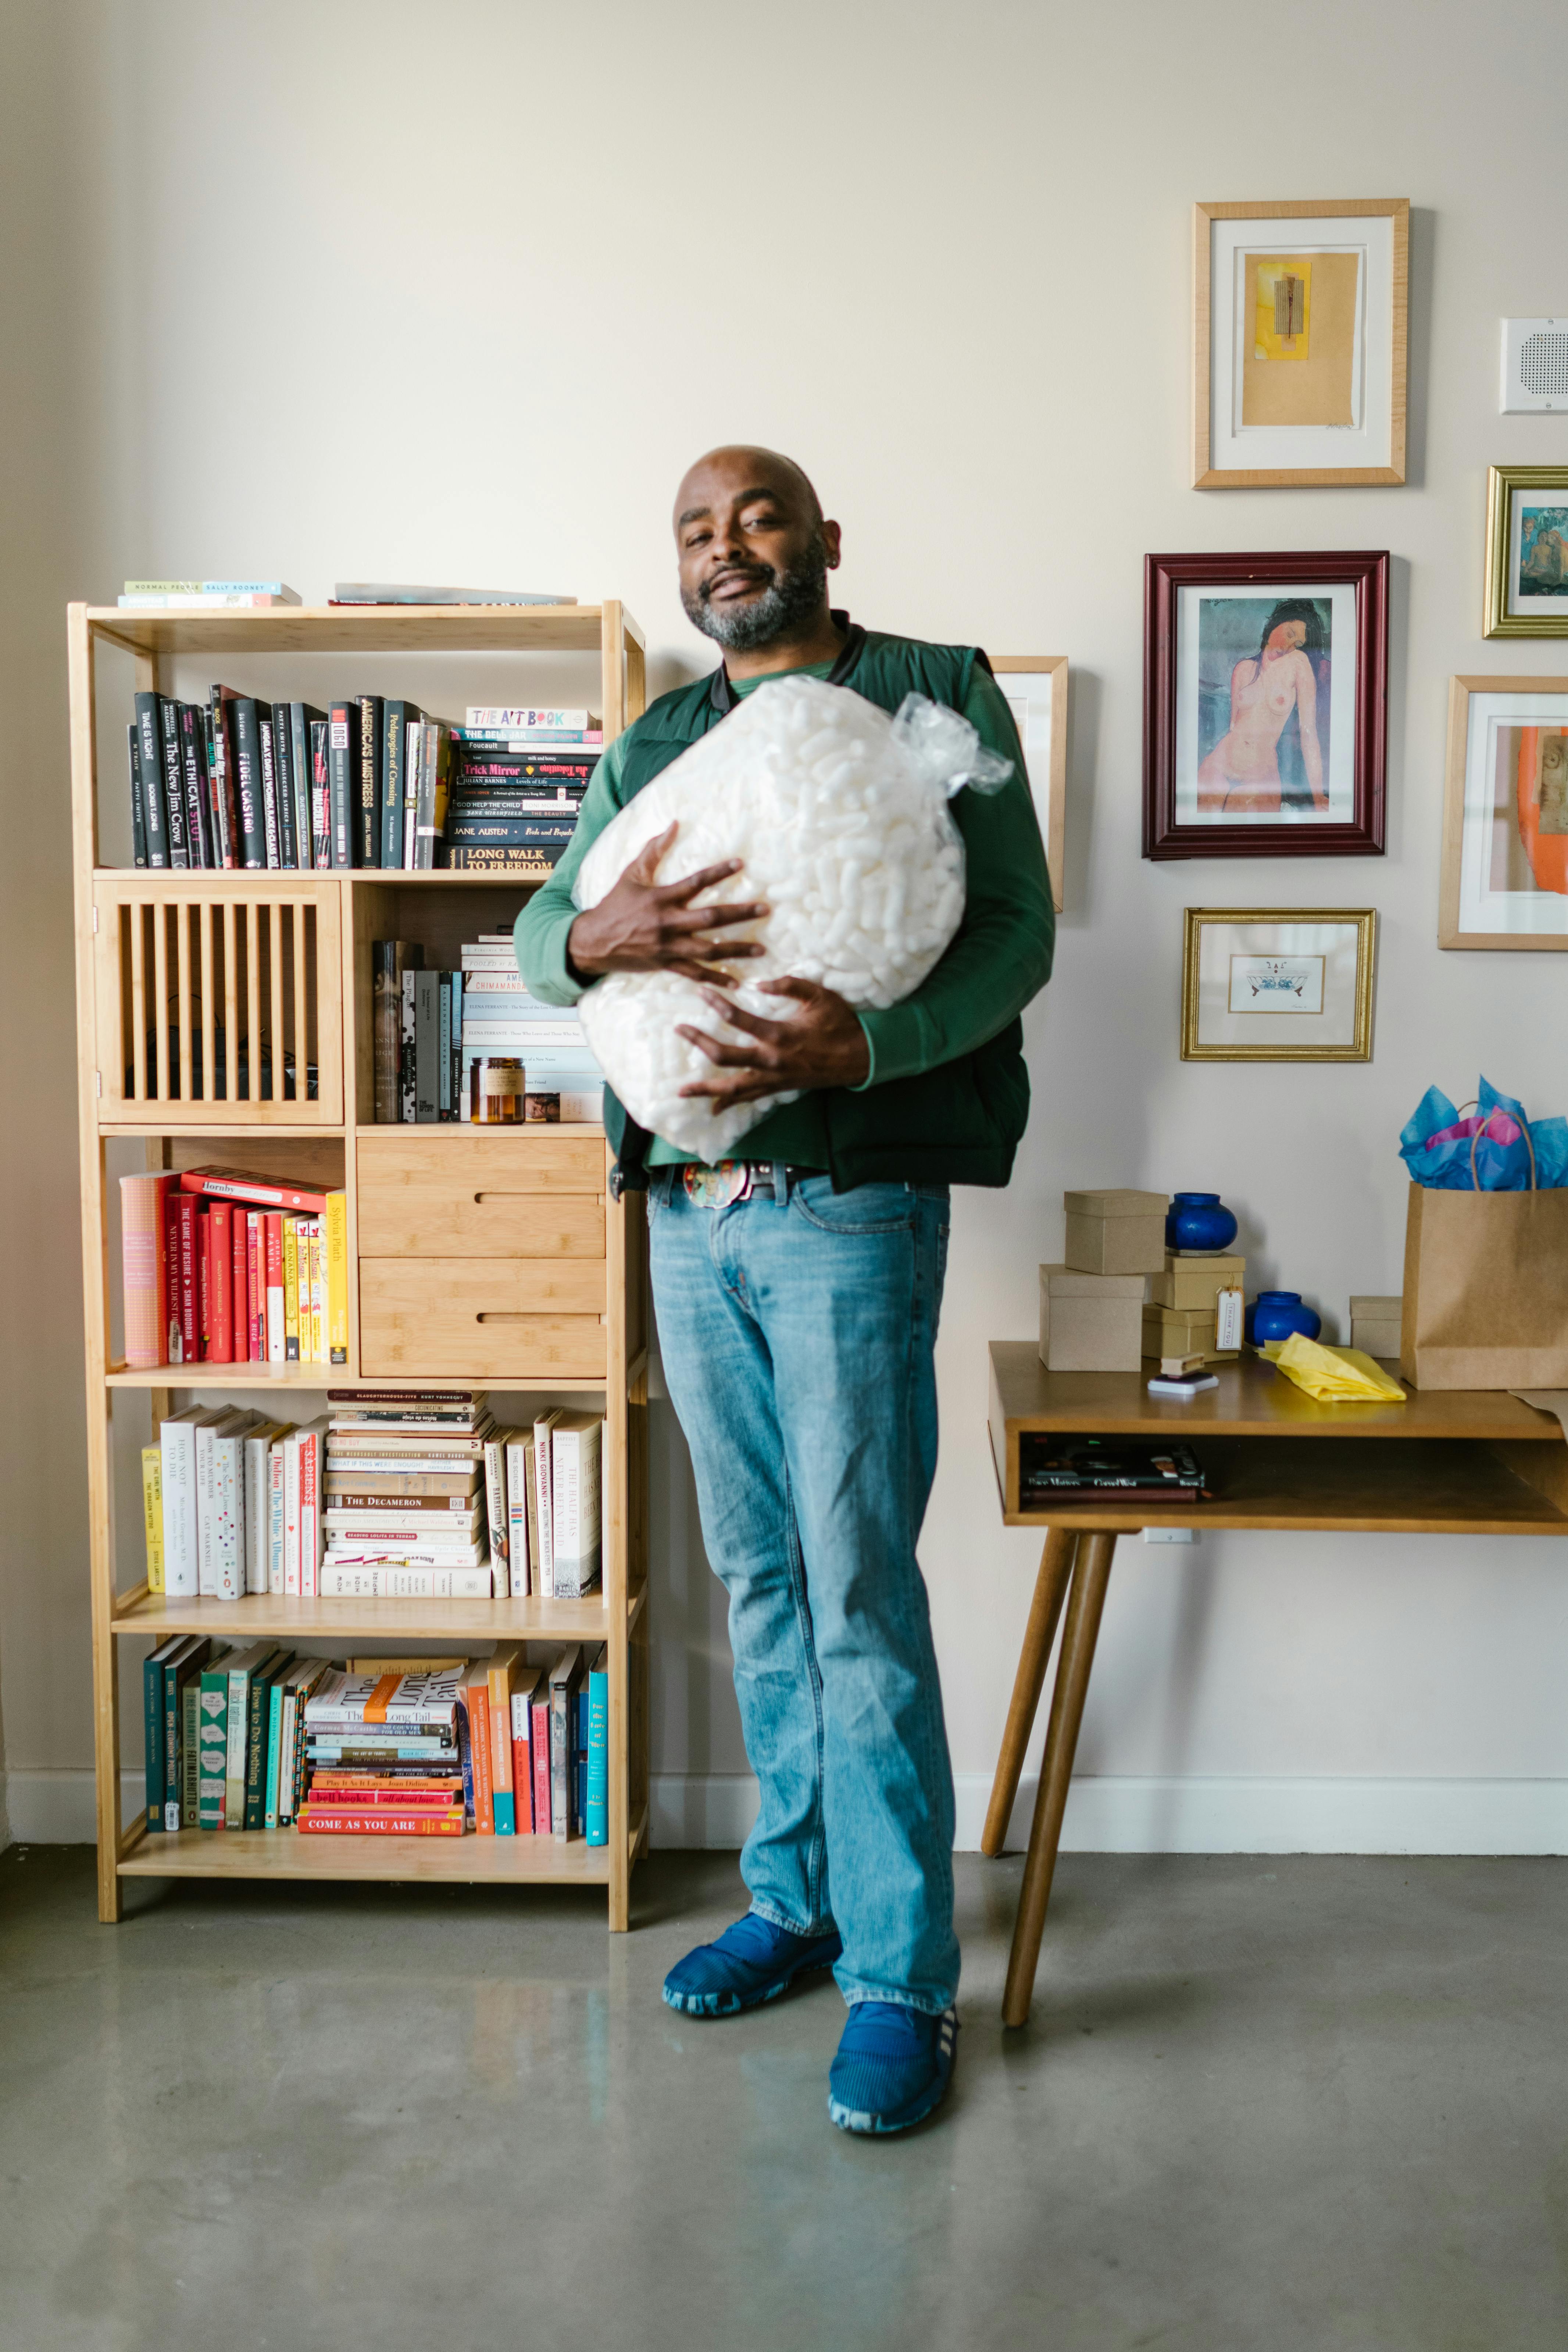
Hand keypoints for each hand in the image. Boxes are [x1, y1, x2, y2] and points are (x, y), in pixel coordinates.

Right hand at [566, 822, 768, 984]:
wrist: (592, 942)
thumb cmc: (614, 905)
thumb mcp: (631, 874)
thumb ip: (653, 850)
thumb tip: (674, 824)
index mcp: (661, 898)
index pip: (695, 882)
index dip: (719, 873)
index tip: (741, 864)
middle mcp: (667, 923)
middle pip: (711, 918)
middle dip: (740, 914)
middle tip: (765, 909)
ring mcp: (668, 947)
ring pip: (709, 950)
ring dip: (736, 951)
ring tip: (761, 949)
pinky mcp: (666, 964)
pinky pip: (695, 973)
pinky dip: (716, 980)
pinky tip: (736, 983)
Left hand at [676, 977, 870, 1110]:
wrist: (860, 1057)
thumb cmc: (840, 1023)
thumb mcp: (819, 995)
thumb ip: (789, 985)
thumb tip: (758, 982)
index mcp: (780, 1035)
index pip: (738, 1019)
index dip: (716, 1004)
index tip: (700, 991)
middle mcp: (772, 1060)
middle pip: (725, 1057)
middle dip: (699, 1043)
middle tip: (680, 1029)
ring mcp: (774, 1078)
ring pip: (732, 1088)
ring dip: (705, 1089)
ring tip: (681, 1091)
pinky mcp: (778, 1088)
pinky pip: (749, 1098)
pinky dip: (729, 1103)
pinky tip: (712, 1108)